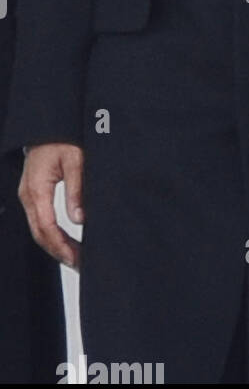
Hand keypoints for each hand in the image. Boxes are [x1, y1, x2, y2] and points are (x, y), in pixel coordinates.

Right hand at [19, 143, 83, 267]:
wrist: (49, 125)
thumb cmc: (63, 138)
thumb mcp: (76, 160)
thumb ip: (77, 189)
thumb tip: (79, 219)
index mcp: (36, 189)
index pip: (46, 227)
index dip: (61, 245)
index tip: (75, 258)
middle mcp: (28, 195)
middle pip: (40, 233)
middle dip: (59, 251)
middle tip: (79, 264)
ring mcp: (29, 196)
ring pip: (39, 229)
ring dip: (56, 245)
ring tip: (76, 258)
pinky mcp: (34, 194)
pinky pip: (41, 220)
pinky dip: (53, 234)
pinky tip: (66, 241)